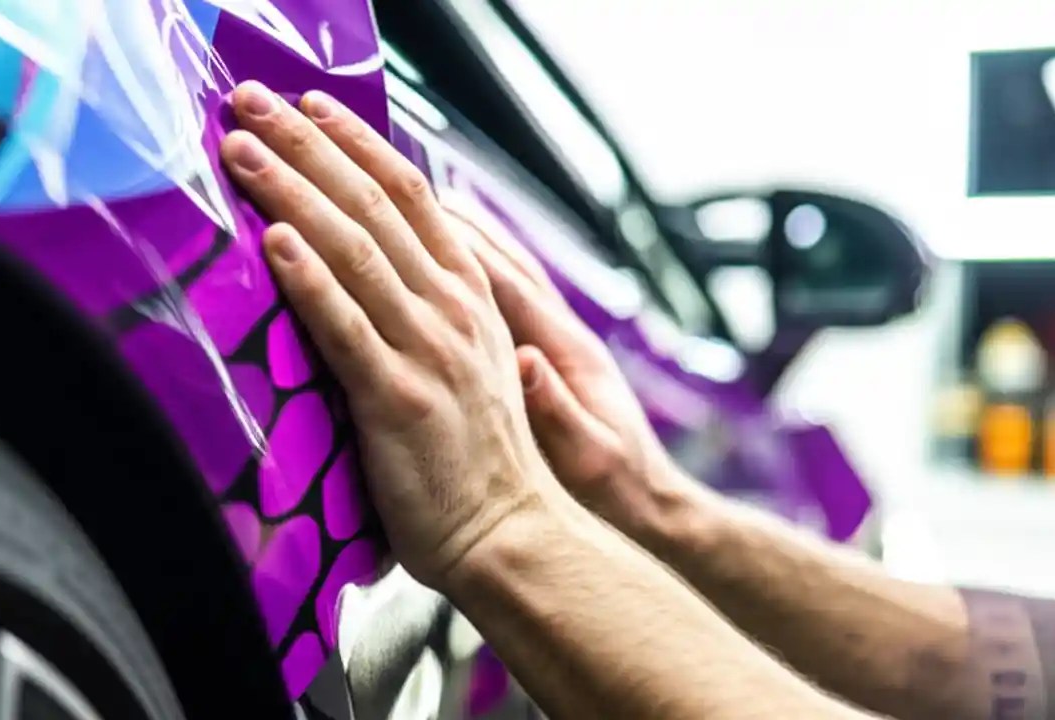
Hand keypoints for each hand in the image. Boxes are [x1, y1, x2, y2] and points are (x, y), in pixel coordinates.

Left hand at [220, 82, 559, 590]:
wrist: (513, 533)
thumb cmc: (482, 459)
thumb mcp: (471, 364)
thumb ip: (433, 313)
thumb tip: (378, 270)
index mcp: (470, 295)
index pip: (410, 195)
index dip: (357, 143)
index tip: (312, 105)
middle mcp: (452, 309)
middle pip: (374, 204)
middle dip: (308, 144)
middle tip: (251, 99)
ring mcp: (428, 350)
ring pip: (354, 250)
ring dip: (293, 191)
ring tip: (241, 148)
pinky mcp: (397, 398)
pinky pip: (346, 325)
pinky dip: (308, 277)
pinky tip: (274, 238)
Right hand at [451, 207, 708, 545]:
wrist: (650, 511)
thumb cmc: (619, 496)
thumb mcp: (590, 464)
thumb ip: (559, 414)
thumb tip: (528, 364)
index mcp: (569, 359)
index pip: (510, 290)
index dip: (466, 248)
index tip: (420, 209)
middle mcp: (562, 338)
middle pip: (504, 263)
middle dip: (456, 220)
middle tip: (403, 178)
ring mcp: (557, 344)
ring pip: (504, 273)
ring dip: (464, 233)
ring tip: (421, 197)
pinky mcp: (548, 359)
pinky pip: (505, 299)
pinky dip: (477, 268)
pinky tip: (450, 253)